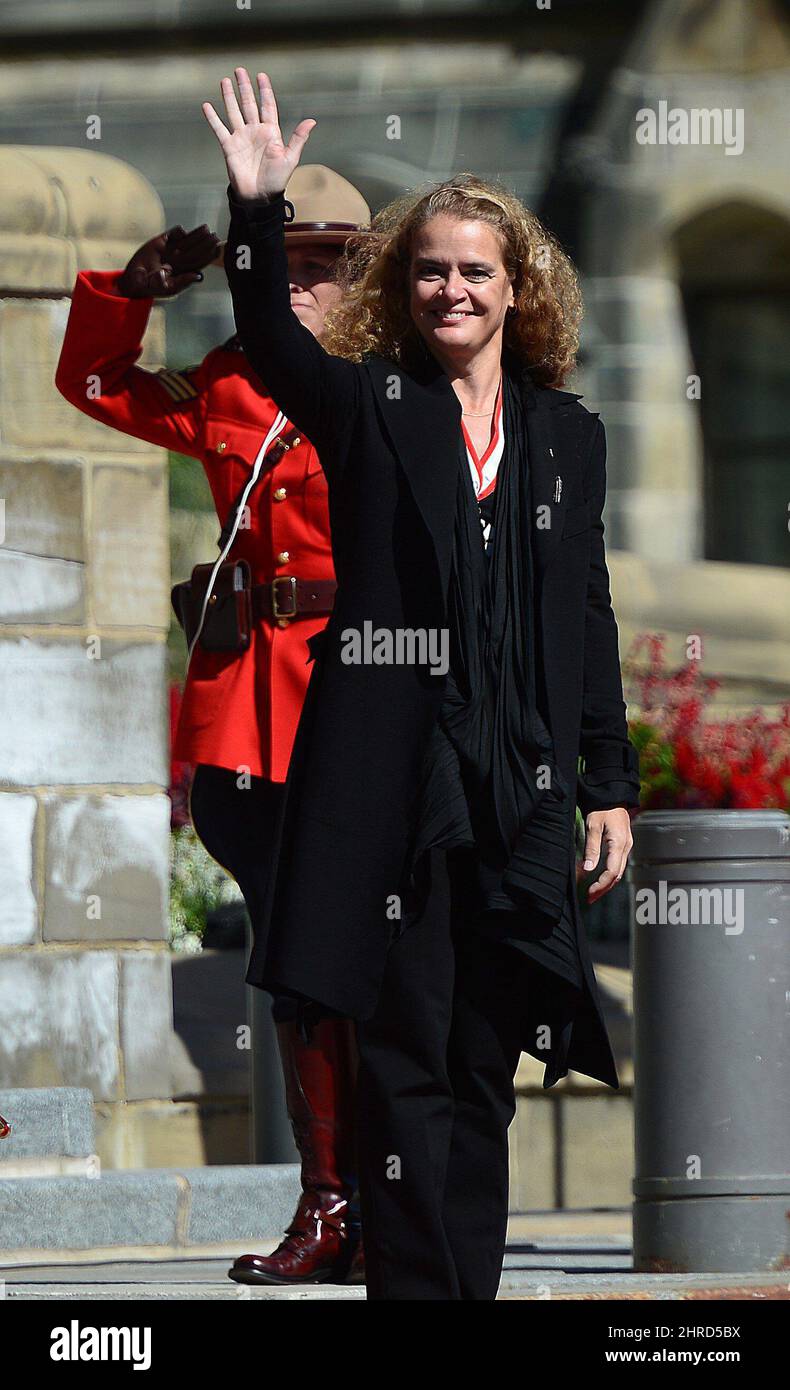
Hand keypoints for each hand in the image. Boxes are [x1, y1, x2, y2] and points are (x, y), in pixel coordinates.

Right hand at [117, 224, 220, 298]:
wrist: (133, 280)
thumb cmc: (151, 287)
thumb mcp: (168, 288)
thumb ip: (183, 282)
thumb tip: (198, 276)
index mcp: (184, 271)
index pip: (199, 261)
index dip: (209, 255)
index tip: (217, 248)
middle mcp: (180, 260)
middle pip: (196, 250)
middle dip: (206, 243)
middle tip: (215, 236)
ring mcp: (171, 250)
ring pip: (187, 241)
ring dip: (196, 235)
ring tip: (206, 229)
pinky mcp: (161, 242)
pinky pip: (172, 235)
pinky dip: (178, 232)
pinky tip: (182, 231)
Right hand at [202, 67, 314, 200]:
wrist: (260, 196)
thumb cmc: (277, 180)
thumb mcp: (290, 158)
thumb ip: (298, 138)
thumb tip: (312, 121)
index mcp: (271, 132)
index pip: (267, 105)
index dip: (264, 90)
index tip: (261, 76)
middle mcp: (255, 131)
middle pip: (249, 104)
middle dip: (244, 87)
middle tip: (239, 70)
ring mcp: (241, 137)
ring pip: (234, 111)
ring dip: (229, 96)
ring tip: (225, 81)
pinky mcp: (229, 147)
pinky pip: (219, 129)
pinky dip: (213, 118)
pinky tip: (206, 106)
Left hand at [581, 808, 632, 902]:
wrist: (613, 796)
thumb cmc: (602, 808)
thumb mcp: (593, 826)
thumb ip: (592, 848)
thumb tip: (588, 869)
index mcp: (619, 843)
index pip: (612, 872)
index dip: (600, 884)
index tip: (588, 891)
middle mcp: (626, 847)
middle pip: (617, 876)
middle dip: (603, 889)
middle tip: (590, 898)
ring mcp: (627, 847)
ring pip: (619, 872)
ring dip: (607, 884)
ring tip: (593, 893)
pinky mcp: (624, 845)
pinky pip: (619, 864)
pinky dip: (610, 875)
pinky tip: (600, 879)